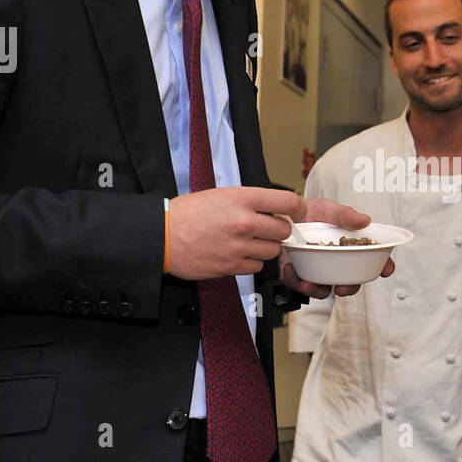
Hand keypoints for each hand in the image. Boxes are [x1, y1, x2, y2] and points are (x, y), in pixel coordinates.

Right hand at [166, 187, 303, 279]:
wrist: (163, 236)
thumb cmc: (189, 213)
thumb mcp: (222, 195)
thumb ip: (251, 201)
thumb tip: (277, 209)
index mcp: (243, 199)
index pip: (287, 202)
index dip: (297, 208)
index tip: (297, 213)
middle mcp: (244, 222)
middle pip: (284, 230)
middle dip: (278, 230)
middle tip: (264, 229)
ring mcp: (239, 247)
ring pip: (273, 251)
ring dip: (265, 247)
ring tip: (246, 241)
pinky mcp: (232, 267)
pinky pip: (257, 266)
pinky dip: (251, 262)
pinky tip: (236, 253)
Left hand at [279, 197, 394, 299]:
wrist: (279, 216)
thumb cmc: (307, 213)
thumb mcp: (326, 209)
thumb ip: (344, 214)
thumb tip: (364, 221)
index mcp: (347, 246)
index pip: (372, 258)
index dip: (383, 265)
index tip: (386, 269)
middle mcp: (335, 261)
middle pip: (350, 281)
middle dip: (349, 287)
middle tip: (343, 287)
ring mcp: (317, 269)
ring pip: (324, 289)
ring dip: (319, 290)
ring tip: (310, 283)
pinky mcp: (297, 274)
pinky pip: (298, 284)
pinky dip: (295, 280)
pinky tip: (292, 270)